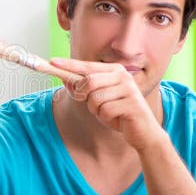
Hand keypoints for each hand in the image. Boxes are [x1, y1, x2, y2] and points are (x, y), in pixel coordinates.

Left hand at [50, 58, 165, 151]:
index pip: (87, 66)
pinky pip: (105, 111)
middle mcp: (123, 76)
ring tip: (109, 113)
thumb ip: (83, 89)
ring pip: (95, 99)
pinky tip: (117, 119)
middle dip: (83, 96)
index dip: (69, 65)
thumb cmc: (118, 113)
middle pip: (88, 82)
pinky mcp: (132, 104)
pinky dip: (106, 118)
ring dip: (96, 110)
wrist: (143, 132)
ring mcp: (129, 89)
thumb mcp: (98, 100)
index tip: (52, 62)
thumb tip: (64, 80)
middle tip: (91, 104)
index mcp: (114, 71)